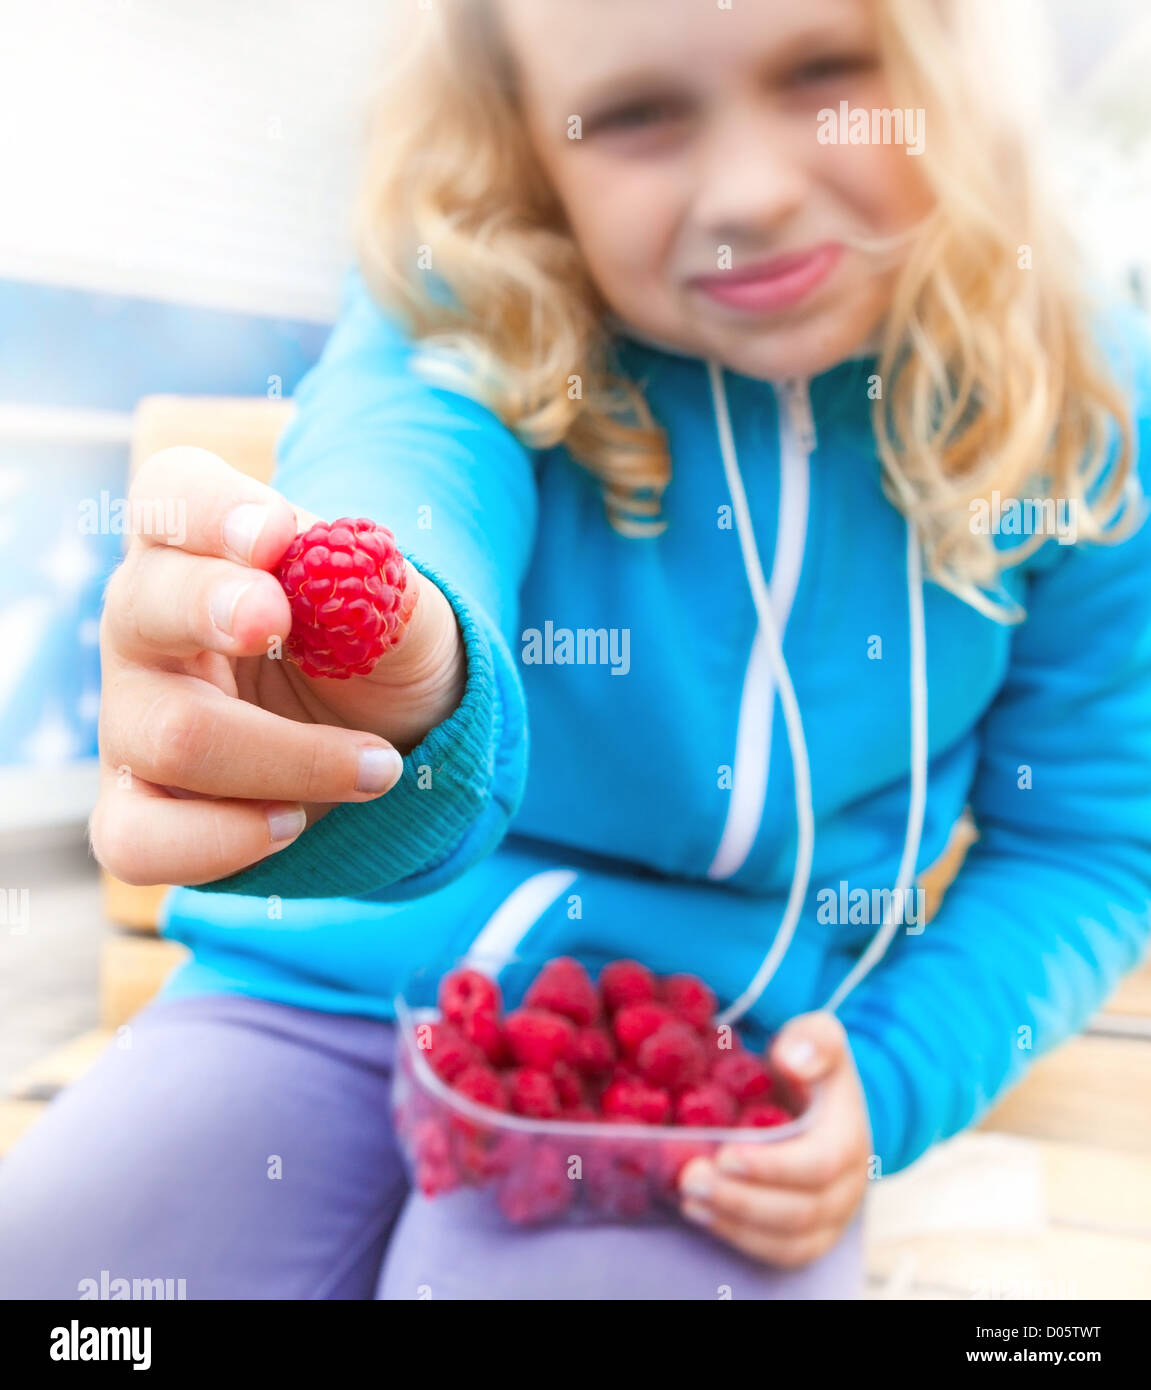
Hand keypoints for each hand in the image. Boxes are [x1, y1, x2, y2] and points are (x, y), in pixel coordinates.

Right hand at [90, 447, 465, 886]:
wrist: (390, 745)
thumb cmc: (379, 659)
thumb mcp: (407, 619)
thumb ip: (380, 591)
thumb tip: (350, 572)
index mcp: (204, 545)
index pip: (173, 495)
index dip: (210, 509)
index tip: (273, 535)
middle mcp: (147, 623)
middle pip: (145, 606)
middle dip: (214, 610)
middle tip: (281, 622)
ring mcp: (133, 718)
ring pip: (171, 737)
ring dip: (290, 759)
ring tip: (376, 767)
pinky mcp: (136, 808)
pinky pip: (137, 839)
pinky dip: (224, 839)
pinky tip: (293, 822)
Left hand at [678, 1012, 870, 1266]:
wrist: (821, 1103)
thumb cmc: (812, 1068)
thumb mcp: (817, 1039)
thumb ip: (814, 1040)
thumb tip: (795, 1061)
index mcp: (850, 1137)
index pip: (819, 1164)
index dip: (772, 1166)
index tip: (725, 1156)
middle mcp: (847, 1185)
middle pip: (800, 1210)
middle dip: (741, 1199)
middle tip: (691, 1179)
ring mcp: (832, 1217)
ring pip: (790, 1241)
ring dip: (735, 1224)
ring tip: (689, 1199)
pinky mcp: (810, 1236)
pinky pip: (781, 1253)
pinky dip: (741, 1239)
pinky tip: (702, 1214)